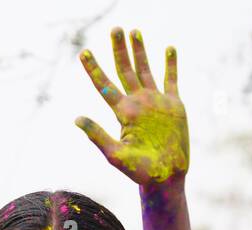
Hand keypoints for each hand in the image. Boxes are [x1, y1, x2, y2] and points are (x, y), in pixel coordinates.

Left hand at [75, 27, 188, 187]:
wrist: (165, 177)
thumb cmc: (138, 171)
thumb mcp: (115, 154)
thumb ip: (97, 135)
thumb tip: (77, 119)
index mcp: (123, 113)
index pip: (105, 85)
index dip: (94, 68)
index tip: (84, 52)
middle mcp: (137, 103)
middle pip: (125, 71)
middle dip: (119, 50)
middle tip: (115, 29)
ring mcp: (155, 102)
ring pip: (145, 70)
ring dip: (140, 51)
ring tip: (134, 31)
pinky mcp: (174, 106)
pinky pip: (171, 80)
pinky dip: (171, 64)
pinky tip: (168, 49)